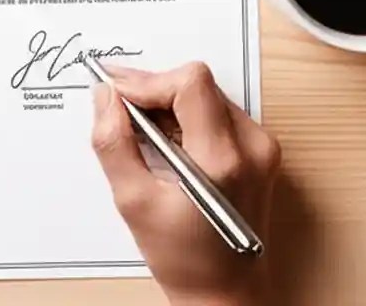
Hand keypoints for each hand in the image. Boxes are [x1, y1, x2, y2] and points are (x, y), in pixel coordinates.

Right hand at [91, 63, 280, 305]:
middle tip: (119, 108)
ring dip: (169, 102)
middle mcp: (251, 146)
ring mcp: (261, 148)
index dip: (147, 81)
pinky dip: (186, 116)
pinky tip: (166, 140)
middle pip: (198, 84)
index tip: (116, 92)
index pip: (189, 83)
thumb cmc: (186, 261)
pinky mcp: (259, 151)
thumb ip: (114, 143)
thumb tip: (105, 98)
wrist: (226, 293)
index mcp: (222, 160)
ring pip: (207, 94)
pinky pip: (218, 112)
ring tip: (140, 130)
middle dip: (154, 90)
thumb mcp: (134, 202)